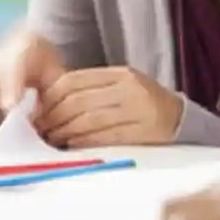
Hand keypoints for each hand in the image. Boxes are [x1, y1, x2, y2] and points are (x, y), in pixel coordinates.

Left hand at [33, 66, 181, 147]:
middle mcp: (129, 88)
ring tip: (52, 138)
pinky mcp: (146, 131)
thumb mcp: (121, 89)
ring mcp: (139, 109)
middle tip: (40, 128)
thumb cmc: (143, 105)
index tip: (37, 109)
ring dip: (65, 131)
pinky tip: (72, 145)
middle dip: (53, 116)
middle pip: (79, 101)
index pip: (75, 80)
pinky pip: (107, 136)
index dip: (50, 96)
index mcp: (120, 73)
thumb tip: (49, 103)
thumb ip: (92, 91)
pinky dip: (84, 142)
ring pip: (90, 120)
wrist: (182, 120)